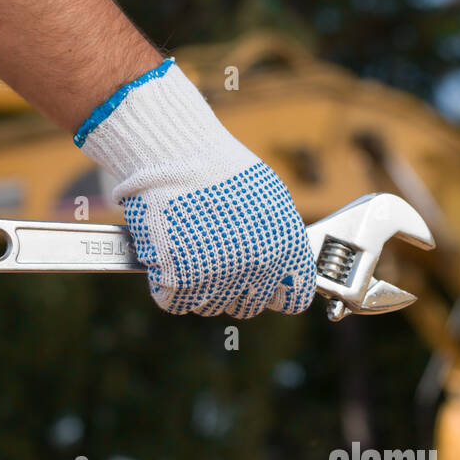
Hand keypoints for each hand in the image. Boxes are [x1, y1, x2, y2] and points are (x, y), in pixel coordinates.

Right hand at [75, 59, 316, 318]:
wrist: (175, 152)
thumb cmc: (218, 169)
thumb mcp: (269, 200)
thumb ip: (277, 241)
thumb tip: (280, 270)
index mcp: (287, 249)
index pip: (294, 299)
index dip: (274, 293)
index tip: (260, 287)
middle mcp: (260, 269)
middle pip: (246, 307)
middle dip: (230, 288)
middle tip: (211, 255)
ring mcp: (220, 279)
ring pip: (208, 306)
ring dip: (196, 285)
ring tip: (187, 244)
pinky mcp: (181, 282)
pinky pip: (174, 302)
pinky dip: (166, 283)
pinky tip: (168, 253)